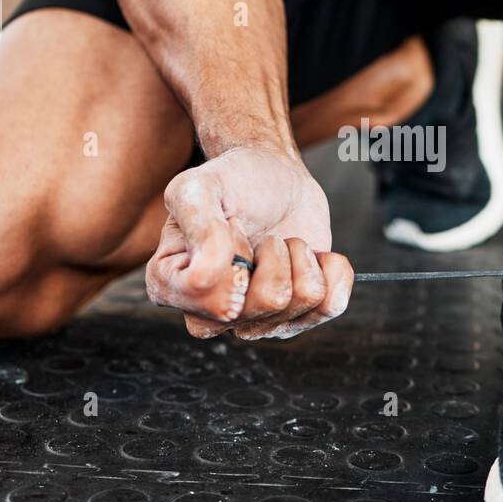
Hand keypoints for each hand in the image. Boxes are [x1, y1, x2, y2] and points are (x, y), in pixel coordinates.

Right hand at [145, 146, 353, 339]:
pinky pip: (332, 305)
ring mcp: (257, 323)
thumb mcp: (199, 187)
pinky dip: (332, 268)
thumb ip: (199, 227)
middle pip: (265, 303)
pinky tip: (309, 254)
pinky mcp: (299, 318)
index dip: (232, 252)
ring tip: (279, 242)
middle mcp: (212, 315)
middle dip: (273, 253)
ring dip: (298, 255)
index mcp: (170, 286)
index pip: (207, 293)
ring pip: (301, 301)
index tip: (230, 226)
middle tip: (256, 234)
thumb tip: (207, 275)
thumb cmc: (231, 182)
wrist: (275, 178)